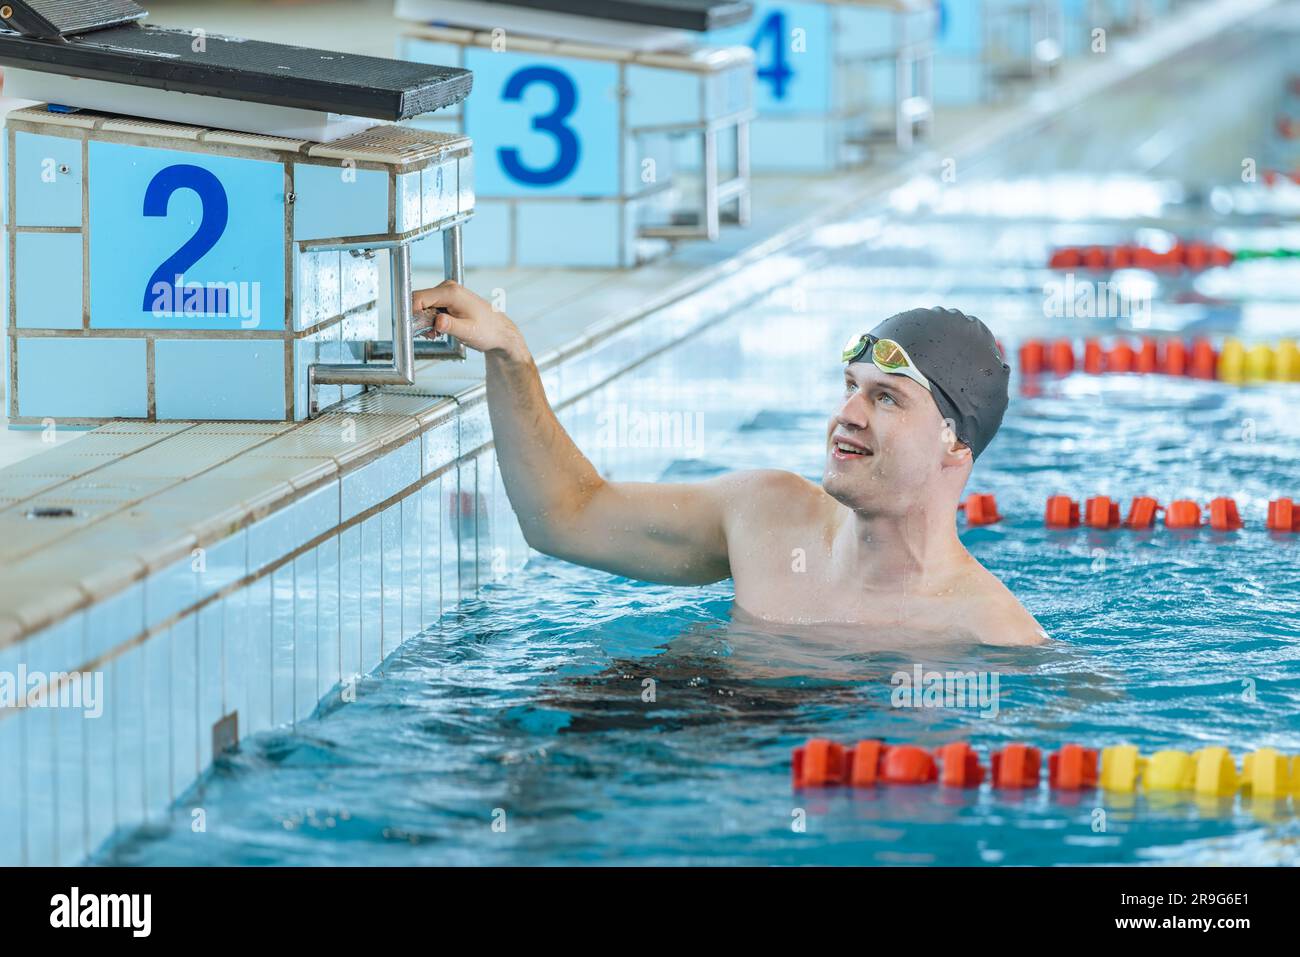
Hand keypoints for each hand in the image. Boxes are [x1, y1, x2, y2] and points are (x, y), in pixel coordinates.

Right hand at [412, 281, 528, 360]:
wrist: (500, 332)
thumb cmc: (488, 331)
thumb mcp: (467, 332)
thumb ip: (450, 326)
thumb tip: (437, 322)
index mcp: (452, 293)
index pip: (419, 298)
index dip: (412, 313)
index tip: (415, 328)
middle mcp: (448, 288)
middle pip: (419, 301)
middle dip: (420, 319)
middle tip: (431, 335)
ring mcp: (448, 292)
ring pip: (424, 305)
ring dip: (426, 321)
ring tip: (438, 334)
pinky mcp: (449, 298)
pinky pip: (431, 307)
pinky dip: (432, 319)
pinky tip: (441, 329)